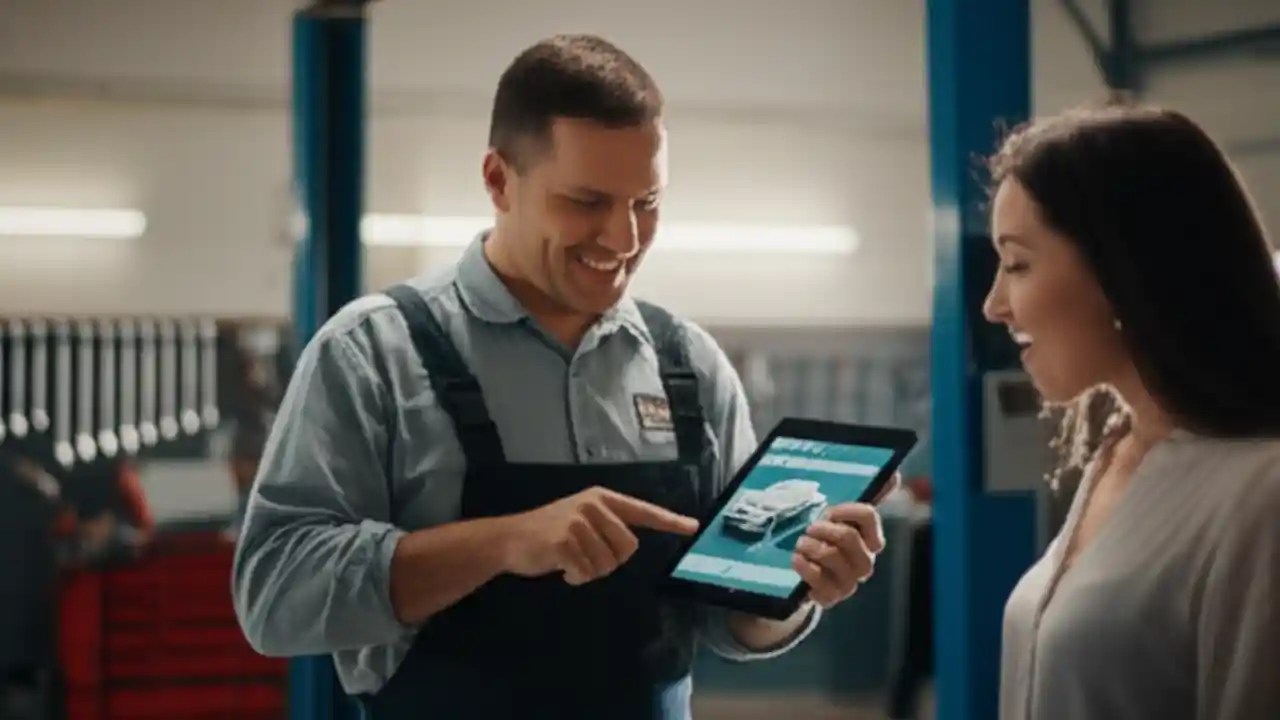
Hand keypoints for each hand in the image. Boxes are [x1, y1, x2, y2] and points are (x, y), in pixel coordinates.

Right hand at [500, 487, 698, 585]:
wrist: (509, 539)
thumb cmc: (549, 532)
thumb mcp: (581, 518)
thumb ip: (606, 527)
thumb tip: (630, 546)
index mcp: (602, 498)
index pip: (643, 511)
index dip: (669, 521)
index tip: (693, 527)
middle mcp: (593, 506)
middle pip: (628, 547)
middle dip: (611, 561)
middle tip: (587, 557)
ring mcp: (578, 522)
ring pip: (608, 564)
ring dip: (590, 571)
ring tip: (570, 559)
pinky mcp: (564, 542)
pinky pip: (586, 572)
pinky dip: (576, 577)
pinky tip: (561, 567)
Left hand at [791, 472, 898, 607]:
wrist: (809, 577)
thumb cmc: (828, 542)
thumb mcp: (842, 518)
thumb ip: (868, 496)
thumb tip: (895, 474)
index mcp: (871, 541)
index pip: (868, 516)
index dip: (846, 510)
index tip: (830, 511)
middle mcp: (865, 562)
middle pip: (848, 537)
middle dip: (824, 529)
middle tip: (810, 528)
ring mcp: (849, 583)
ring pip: (831, 556)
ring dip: (810, 546)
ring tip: (801, 543)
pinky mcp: (831, 597)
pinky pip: (818, 580)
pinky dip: (804, 566)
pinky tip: (797, 559)